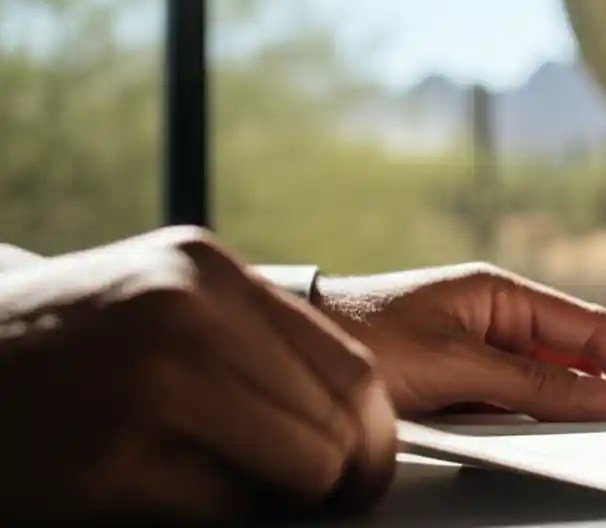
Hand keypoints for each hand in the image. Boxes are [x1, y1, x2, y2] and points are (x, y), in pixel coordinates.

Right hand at [0, 228, 396, 520]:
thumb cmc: (59, 348)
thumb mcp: (160, 304)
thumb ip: (253, 344)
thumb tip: (358, 421)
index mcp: (207, 272)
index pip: (351, 365)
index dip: (375, 432)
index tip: (365, 467)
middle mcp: (186, 314)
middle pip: (341, 421)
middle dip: (344, 475)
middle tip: (322, 498)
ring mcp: (149, 384)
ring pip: (304, 469)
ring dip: (286, 499)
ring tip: (239, 491)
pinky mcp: (108, 462)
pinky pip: (224, 512)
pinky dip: (215, 517)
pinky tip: (167, 494)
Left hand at [315, 263, 605, 421]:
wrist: (299, 347)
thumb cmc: (365, 338)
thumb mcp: (451, 365)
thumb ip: (529, 382)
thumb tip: (601, 397)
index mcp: (501, 294)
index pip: (589, 329)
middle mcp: (500, 316)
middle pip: (584, 351)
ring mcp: (486, 346)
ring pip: (559, 376)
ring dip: (602, 400)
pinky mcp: (468, 377)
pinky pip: (526, 395)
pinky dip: (560, 412)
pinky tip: (583, 429)